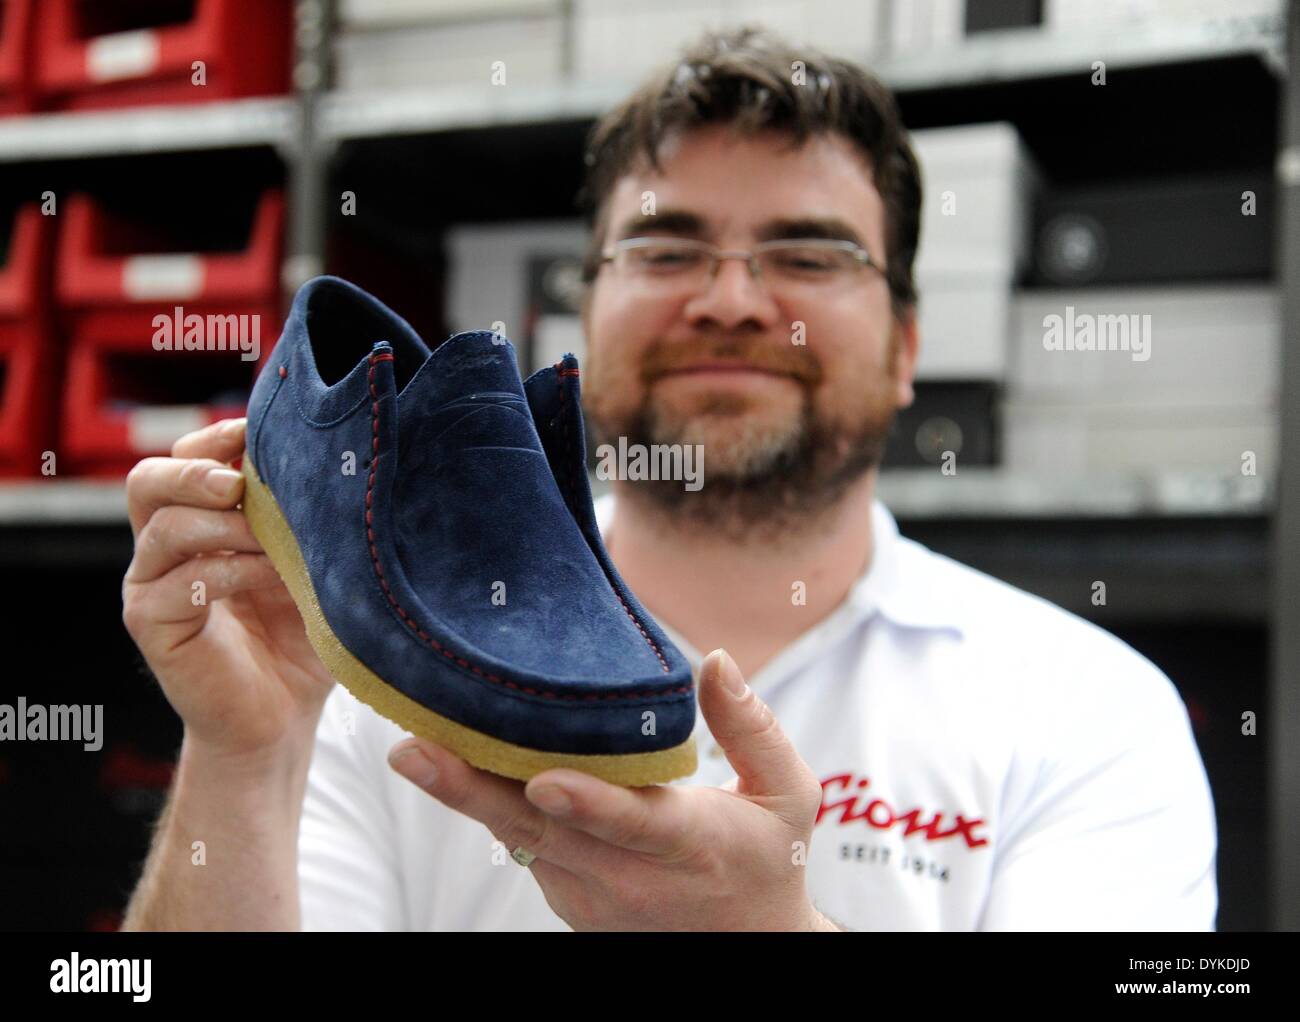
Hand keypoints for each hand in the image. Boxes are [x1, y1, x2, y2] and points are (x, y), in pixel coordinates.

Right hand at [122, 418, 334, 757]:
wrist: (283, 715)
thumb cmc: (304, 634)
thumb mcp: (311, 564)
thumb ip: (302, 519)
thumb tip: (326, 464)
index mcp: (199, 520)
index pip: (187, 457)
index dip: (218, 438)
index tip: (261, 433)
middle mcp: (165, 546)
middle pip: (150, 480)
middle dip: (195, 469)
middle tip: (239, 481)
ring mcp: (151, 584)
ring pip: (164, 528)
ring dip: (225, 525)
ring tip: (273, 540)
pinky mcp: (151, 624)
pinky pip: (179, 582)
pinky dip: (229, 571)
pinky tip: (271, 576)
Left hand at [388, 648, 835, 930]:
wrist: (748, 947)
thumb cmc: (768, 858)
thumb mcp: (788, 793)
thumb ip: (753, 727)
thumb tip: (712, 659)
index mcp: (689, 845)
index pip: (631, 823)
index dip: (588, 802)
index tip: (543, 781)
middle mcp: (630, 876)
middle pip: (542, 831)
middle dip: (474, 790)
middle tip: (415, 750)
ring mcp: (591, 893)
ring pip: (519, 838)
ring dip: (467, 794)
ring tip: (416, 747)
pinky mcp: (567, 897)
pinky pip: (522, 844)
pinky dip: (490, 806)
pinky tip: (453, 763)